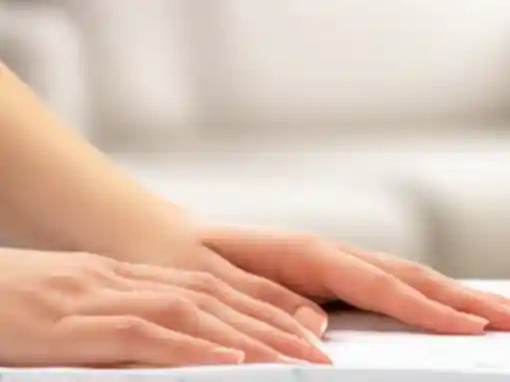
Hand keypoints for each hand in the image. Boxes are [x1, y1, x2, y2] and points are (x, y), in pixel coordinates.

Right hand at [0, 247, 330, 367]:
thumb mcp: (57, 316)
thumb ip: (109, 329)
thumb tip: (162, 349)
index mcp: (115, 277)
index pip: (206, 287)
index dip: (260, 307)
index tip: (305, 328)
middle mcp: (113, 279)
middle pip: (212, 296)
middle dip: (272, 322)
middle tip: (322, 347)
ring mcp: (90, 297)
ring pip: (191, 312)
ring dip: (250, 337)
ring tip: (297, 358)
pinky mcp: (66, 323)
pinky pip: (141, 334)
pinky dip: (191, 348)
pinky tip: (231, 363)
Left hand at [200, 227, 509, 334]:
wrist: (156, 241)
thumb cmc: (179, 266)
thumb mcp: (210, 288)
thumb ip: (264, 304)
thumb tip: (320, 328)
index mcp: (309, 253)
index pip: (385, 285)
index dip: (431, 309)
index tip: (474, 327)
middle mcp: (333, 253)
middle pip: (418, 278)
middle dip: (474, 300)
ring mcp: (338, 263)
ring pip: (416, 280)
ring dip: (468, 297)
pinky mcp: (335, 277)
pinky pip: (397, 288)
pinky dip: (437, 298)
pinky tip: (462, 309)